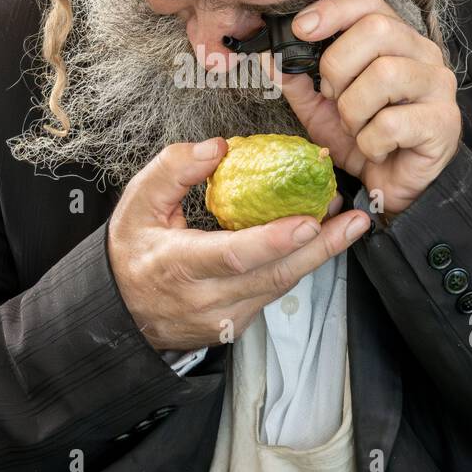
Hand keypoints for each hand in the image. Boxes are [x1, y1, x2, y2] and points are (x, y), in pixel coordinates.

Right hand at [108, 138, 369, 351]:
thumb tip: (219, 148)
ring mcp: (223, 317)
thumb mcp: (137, 202)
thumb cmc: (131, 251)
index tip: (308, 221)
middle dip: (320, 247)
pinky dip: (297, 266)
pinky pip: (273, 293)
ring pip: (279, 286)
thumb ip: (174, 169)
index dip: (273, 240)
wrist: (119, 311)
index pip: (232, 255)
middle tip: (352, 219)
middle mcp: (204, 299)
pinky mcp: (236, 324)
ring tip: (347, 223)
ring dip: (318, 255)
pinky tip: (317, 241)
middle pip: (272, 275)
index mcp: (177, 265)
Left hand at [277, 0, 460, 215]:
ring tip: (357, 127)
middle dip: (338, 66)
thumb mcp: (320, 107)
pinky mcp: (443, 122)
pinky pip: (392, 123)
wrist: (392, 185)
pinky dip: (370, 142)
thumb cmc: (363, 137)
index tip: (301, 29)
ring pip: (385, 74)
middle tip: (333, 97)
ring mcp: (437, 85)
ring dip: (354, 110)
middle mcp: (422, 53)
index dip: (332, 9)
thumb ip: (297, 81)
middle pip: (376, 29)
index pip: (368, 1)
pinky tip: (376, 149)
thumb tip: (269, 57)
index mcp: (394, 40)